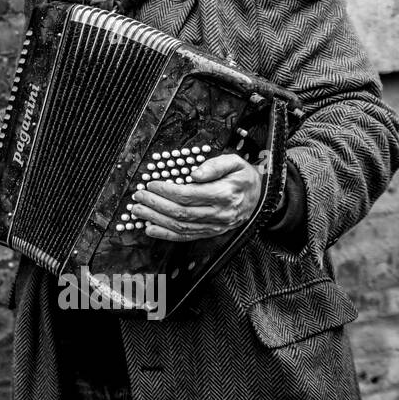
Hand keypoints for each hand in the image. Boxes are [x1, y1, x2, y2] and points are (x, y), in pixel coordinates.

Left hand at [128, 153, 262, 241]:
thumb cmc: (244, 178)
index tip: (151, 184)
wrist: (260, 198)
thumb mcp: (235, 162)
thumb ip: (215, 165)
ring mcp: (214, 226)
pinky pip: (186, 237)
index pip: (188, 195)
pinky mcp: (210, 232)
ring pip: (180, 226)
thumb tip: (194, 173)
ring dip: (156, 219)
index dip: (166, 191)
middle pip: (180, 212)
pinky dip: (166, 235)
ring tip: (138, 211)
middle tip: (139, 196)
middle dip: (155, 204)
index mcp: (224, 194)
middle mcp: (219, 213)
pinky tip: (150, 229)